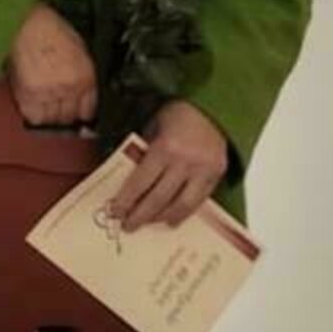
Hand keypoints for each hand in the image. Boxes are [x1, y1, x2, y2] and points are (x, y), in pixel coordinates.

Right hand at [5, 3, 97, 127]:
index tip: (76, 112)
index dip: (80, 112)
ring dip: (48, 115)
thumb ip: (81, 75)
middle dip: (64, 113)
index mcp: (86, 78)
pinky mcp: (28, 94)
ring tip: (43, 104)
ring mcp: (49, 93)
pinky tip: (32, 105)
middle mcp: (70, 88)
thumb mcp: (79, 52)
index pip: (88, 110)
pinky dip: (33, 115)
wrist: (27, 22)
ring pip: (52, 119)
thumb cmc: (51, 30)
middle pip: (69, 116)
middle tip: (56, 106)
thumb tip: (80, 95)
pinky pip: (34, 117)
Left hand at [106, 99, 228, 229]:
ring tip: (148, 223)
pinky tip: (172, 218)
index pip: (141, 182)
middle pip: (159, 198)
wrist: (212, 106)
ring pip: (181, 205)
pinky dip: (184, 212)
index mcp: (165, 148)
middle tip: (127, 225)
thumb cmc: (177, 113)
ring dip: (162, 218)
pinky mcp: (217, 174)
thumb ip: (143, 152)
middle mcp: (186, 162)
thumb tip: (128, 179)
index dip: (126, 200)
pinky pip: (199, 201)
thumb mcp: (153, 127)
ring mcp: (204, 170)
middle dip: (141, 215)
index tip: (115, 212)